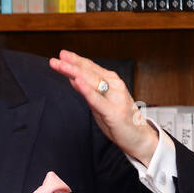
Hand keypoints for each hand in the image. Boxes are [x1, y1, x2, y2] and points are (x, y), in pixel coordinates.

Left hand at [49, 50, 159, 165]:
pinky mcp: (114, 112)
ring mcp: (115, 98)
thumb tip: (73, 78)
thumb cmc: (120, 120)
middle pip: (88, 72)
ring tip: (61, 65)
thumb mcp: (100, 104)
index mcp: (112, 81)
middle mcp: (114, 86)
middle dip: (70, 65)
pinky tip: (77, 82)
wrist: (140, 138)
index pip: (90, 67)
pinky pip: (97, 99)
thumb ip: (88, 90)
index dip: (75, 60)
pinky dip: (86, 89)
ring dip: (74, 72)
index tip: (61, 54)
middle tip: (54, 60)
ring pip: (91, 81)